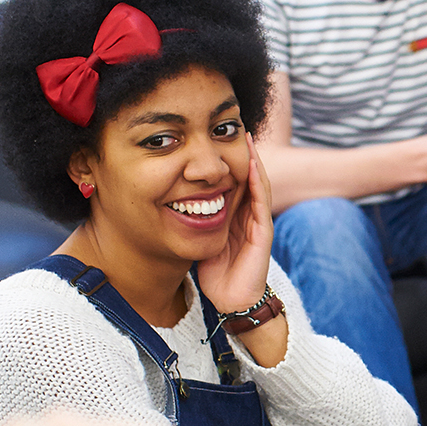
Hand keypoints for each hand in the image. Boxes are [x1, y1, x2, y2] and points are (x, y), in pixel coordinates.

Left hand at [197, 133, 273, 313]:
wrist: (230, 301)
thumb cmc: (214, 273)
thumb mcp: (197, 239)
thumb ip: (188, 220)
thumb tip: (163, 202)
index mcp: (233, 214)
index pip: (232, 178)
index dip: (225, 157)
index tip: (214, 135)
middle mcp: (247, 214)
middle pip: (246, 173)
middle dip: (240, 150)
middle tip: (233, 124)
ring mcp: (257, 222)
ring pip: (257, 181)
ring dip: (252, 158)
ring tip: (244, 135)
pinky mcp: (263, 232)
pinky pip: (261, 200)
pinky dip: (258, 180)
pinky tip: (252, 162)